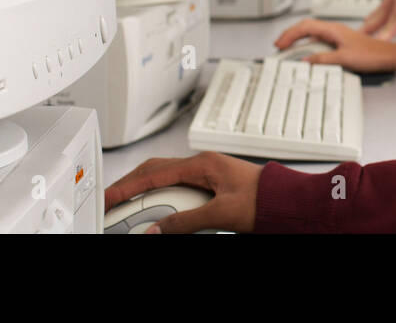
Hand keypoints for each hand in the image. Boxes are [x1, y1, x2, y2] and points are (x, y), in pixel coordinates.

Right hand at [103, 152, 262, 233]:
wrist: (288, 201)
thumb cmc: (264, 199)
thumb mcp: (221, 214)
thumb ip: (186, 222)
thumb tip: (156, 230)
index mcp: (202, 164)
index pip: (154, 173)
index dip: (127, 186)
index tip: (108, 197)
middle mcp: (202, 166)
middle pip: (155, 171)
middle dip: (131, 185)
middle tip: (111, 202)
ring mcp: (207, 175)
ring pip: (166, 180)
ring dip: (147, 194)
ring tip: (129, 210)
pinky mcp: (212, 187)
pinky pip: (179, 190)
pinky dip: (164, 200)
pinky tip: (160, 214)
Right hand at [274, 18, 395, 72]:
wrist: (387, 56)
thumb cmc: (371, 54)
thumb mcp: (344, 59)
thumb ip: (323, 59)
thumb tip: (305, 61)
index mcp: (333, 29)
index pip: (305, 26)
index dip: (290, 34)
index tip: (280, 43)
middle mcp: (333, 30)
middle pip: (305, 28)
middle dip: (290, 36)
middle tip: (278, 45)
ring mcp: (336, 36)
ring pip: (311, 35)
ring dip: (298, 41)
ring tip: (287, 50)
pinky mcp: (339, 43)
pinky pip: (318, 42)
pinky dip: (307, 47)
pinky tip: (305, 55)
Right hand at [362, 0, 395, 40]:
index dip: (388, 33)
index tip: (380, 42)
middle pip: (383, 13)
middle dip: (371, 26)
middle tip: (360, 34)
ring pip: (384, 7)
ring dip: (375, 18)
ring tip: (364, 27)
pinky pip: (391, 2)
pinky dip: (386, 11)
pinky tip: (379, 17)